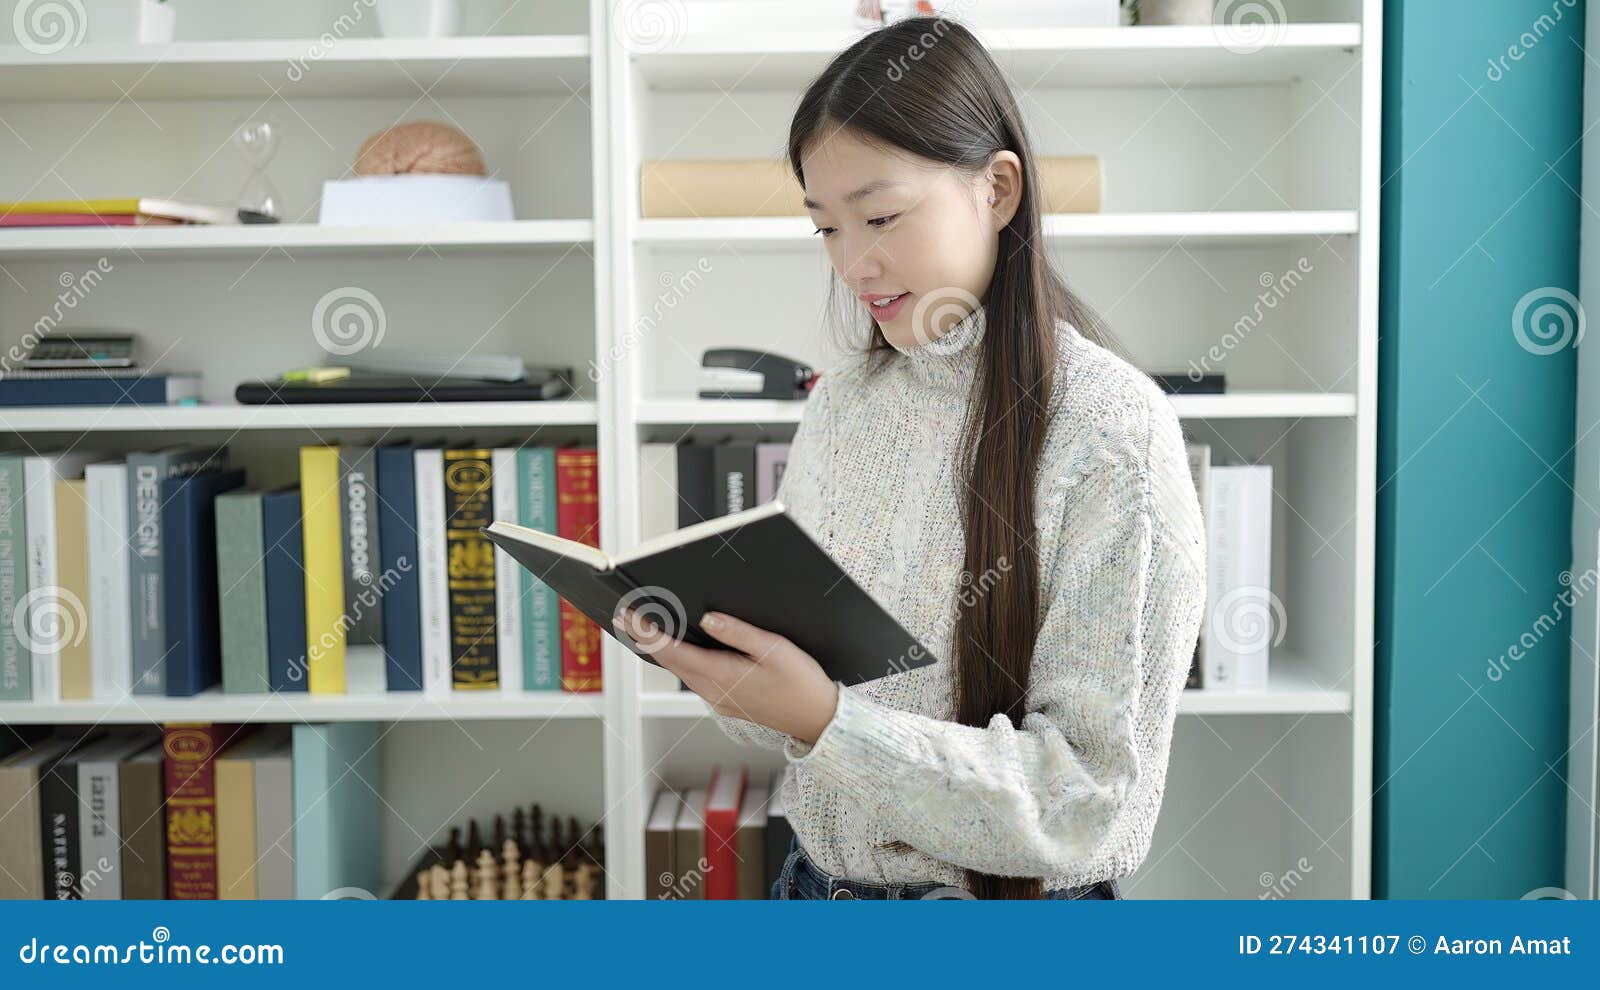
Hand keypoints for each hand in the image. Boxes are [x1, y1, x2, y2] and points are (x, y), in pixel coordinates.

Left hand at [614, 607, 838, 744]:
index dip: (647, 632)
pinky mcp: (728, 703)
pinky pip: (696, 679)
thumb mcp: (774, 649)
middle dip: (646, 639)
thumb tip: (707, 619)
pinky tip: (681, 650)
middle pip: (670, 662)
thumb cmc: (802, 684)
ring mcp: (719, 700)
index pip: (673, 651)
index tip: (629, 615)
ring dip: (662, 651)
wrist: (818, 720)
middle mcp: (714, 691)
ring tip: (646, 630)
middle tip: (625, 617)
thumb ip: (738, 632)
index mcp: (722, 675)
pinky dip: (681, 662)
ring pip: (681, 671)